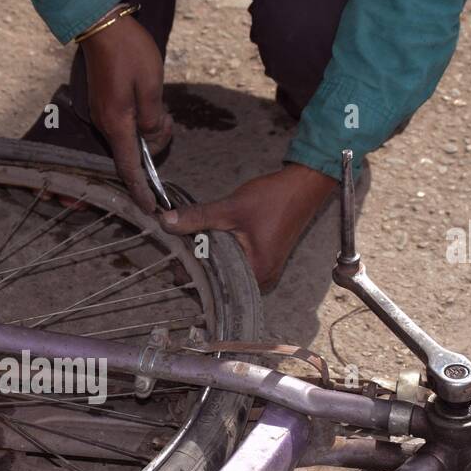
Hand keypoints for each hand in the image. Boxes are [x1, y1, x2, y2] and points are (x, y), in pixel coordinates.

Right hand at [81, 14, 171, 211]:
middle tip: (168, 121)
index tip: (151, 208)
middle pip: (132, 154)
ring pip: (129, 139)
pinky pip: (123, 126)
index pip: (130, 167)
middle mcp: (105, 124)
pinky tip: (149, 106)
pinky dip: (139, 124)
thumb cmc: (129, 51)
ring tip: (162, 111)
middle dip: (153, 148)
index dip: (141, 189)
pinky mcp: (103, 106)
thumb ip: (154, 118)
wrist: (102, 25)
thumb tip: (153, 139)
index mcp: (117, 123)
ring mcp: (101, 115)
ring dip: (148, 133)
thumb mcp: (151, 85)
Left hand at [159, 164, 336, 287]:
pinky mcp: (264, 260)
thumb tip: (166, 222)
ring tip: (188, 250)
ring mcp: (264, 271)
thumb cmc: (274, 198)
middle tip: (176, 255)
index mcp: (255, 273)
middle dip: (197, 269)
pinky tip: (207, 246)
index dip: (190, 274)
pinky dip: (222, 256)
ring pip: (228, 273)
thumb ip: (197, 217)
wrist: (304, 185)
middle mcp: (262, 279)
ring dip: (209, 262)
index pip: (213, 285)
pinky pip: (237, 265)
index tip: (172, 263)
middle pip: (220, 282)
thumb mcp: (231, 208)